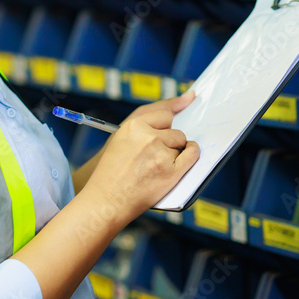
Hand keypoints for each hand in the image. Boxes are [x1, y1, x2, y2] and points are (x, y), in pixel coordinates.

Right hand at [80, 91, 199, 224]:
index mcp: (133, 126)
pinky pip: (192, 155)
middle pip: (175, 131)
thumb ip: (148, 122)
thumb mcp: (121, 139)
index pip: (164, 115)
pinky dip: (191, 155)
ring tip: (157, 165)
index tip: (165, 131)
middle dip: (170, 141)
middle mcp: (148, 137)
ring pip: (181, 144)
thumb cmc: (112, 171)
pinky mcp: (171, 173)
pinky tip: (184, 159)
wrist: (106, 201)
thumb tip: (188, 97)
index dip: (165, 126)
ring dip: (176, 152)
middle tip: (155, 155)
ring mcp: (161, 155)